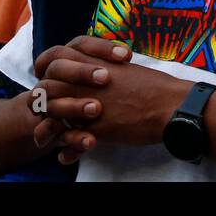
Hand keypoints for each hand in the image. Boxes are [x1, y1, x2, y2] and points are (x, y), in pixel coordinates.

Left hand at [32, 37, 186, 161]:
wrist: (173, 106)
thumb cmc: (157, 86)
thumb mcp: (127, 70)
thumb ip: (105, 68)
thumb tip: (99, 70)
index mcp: (95, 63)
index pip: (55, 59)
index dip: (47, 70)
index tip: (49, 80)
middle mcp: (87, 82)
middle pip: (46, 87)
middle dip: (41, 101)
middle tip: (43, 111)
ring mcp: (89, 105)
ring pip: (52, 115)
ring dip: (46, 129)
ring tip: (45, 138)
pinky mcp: (97, 129)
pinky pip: (70, 141)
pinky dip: (66, 151)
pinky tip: (66, 156)